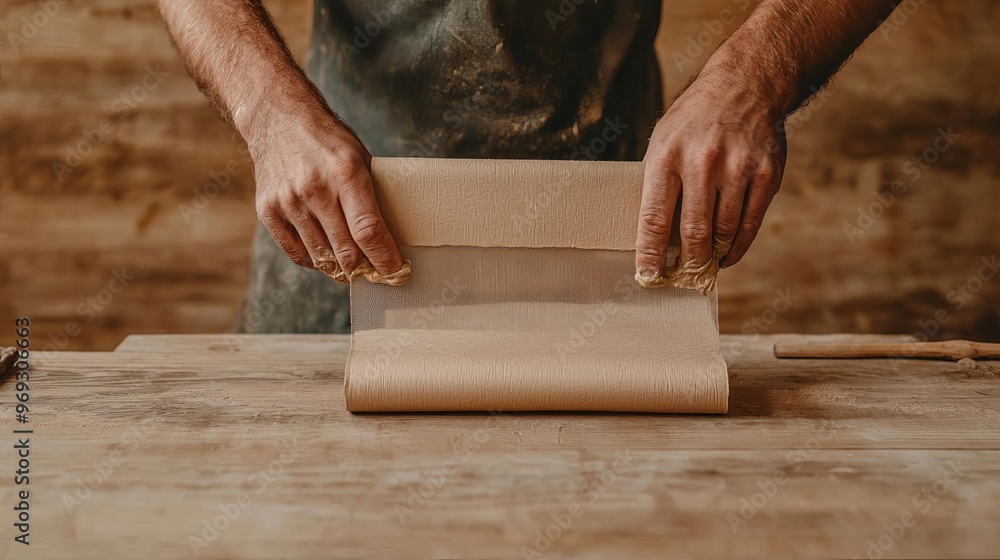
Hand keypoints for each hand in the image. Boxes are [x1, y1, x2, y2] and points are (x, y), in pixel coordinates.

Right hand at [247, 103, 407, 284]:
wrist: (277, 118)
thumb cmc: (326, 140)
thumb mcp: (359, 157)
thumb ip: (371, 195)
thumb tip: (389, 237)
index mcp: (345, 173)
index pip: (368, 230)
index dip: (384, 257)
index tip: (395, 270)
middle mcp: (315, 189)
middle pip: (346, 251)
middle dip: (366, 268)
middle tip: (377, 272)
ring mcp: (288, 202)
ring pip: (322, 257)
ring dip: (341, 267)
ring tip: (353, 264)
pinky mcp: (267, 211)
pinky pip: (297, 254)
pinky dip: (315, 261)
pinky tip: (326, 254)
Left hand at [636, 66, 786, 289]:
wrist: (746, 84)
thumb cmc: (694, 120)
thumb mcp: (663, 140)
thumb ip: (658, 183)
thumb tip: (652, 236)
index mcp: (667, 156)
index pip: (654, 217)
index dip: (650, 253)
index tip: (647, 276)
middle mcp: (703, 162)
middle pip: (693, 231)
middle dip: (686, 262)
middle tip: (681, 279)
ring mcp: (738, 168)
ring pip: (724, 231)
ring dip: (713, 256)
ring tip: (703, 266)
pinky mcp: (767, 174)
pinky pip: (750, 223)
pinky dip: (737, 246)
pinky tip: (726, 254)